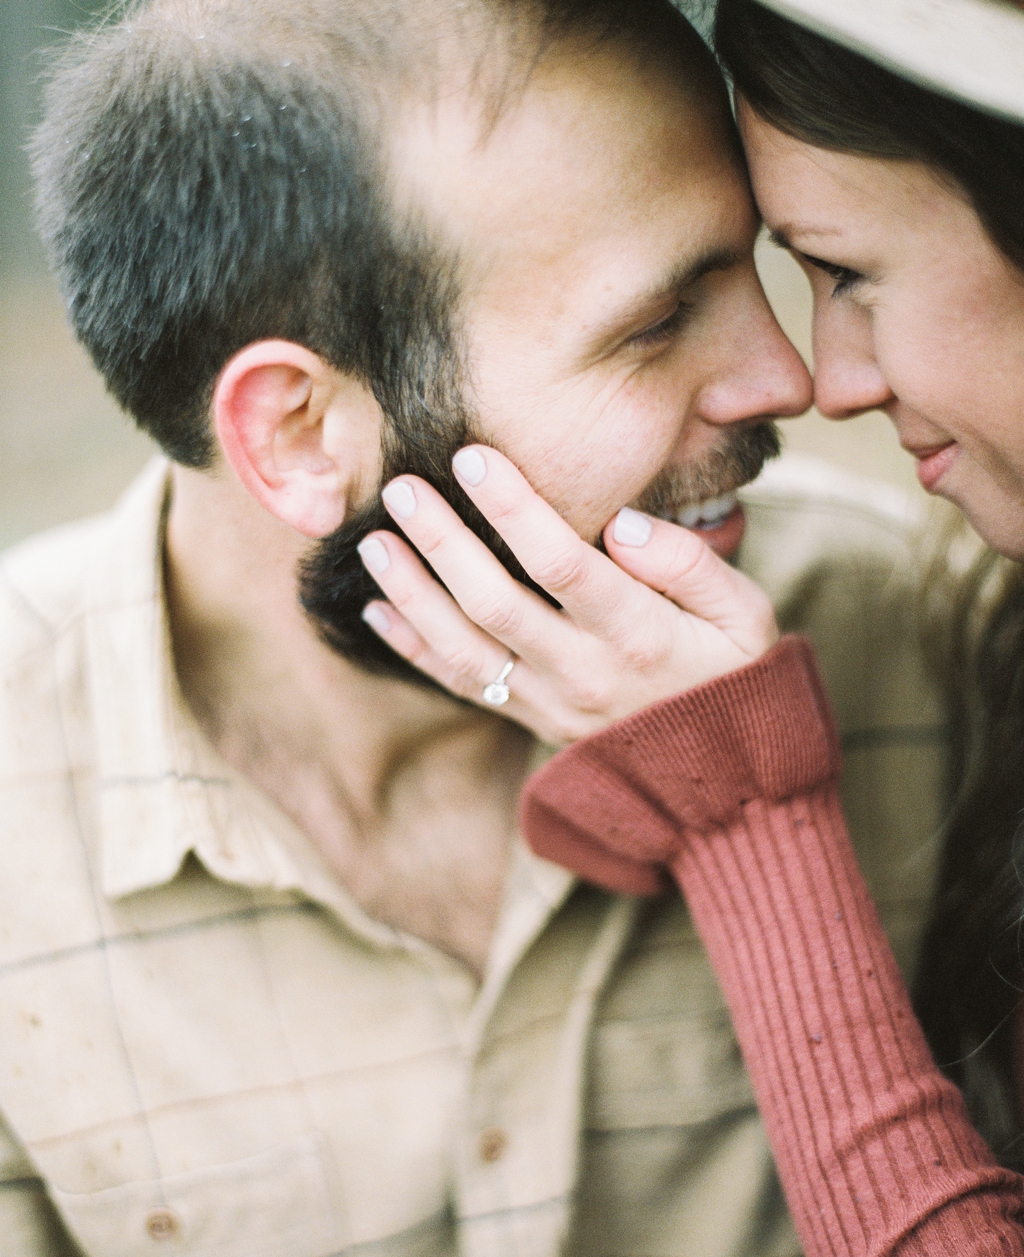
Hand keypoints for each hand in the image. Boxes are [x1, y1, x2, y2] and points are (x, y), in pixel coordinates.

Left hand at [356, 445, 778, 743]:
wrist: (722, 778)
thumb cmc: (733, 672)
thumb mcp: (743, 614)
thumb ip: (689, 563)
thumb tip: (621, 524)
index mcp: (639, 634)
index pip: (563, 564)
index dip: (512, 509)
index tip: (471, 457)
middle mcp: (585, 672)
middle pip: (496, 604)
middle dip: (442, 542)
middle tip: (400, 488)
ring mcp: (551, 703)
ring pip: (465, 649)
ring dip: (412, 594)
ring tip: (373, 542)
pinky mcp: (530, 720)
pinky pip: (463, 687)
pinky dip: (415, 650)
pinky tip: (376, 609)